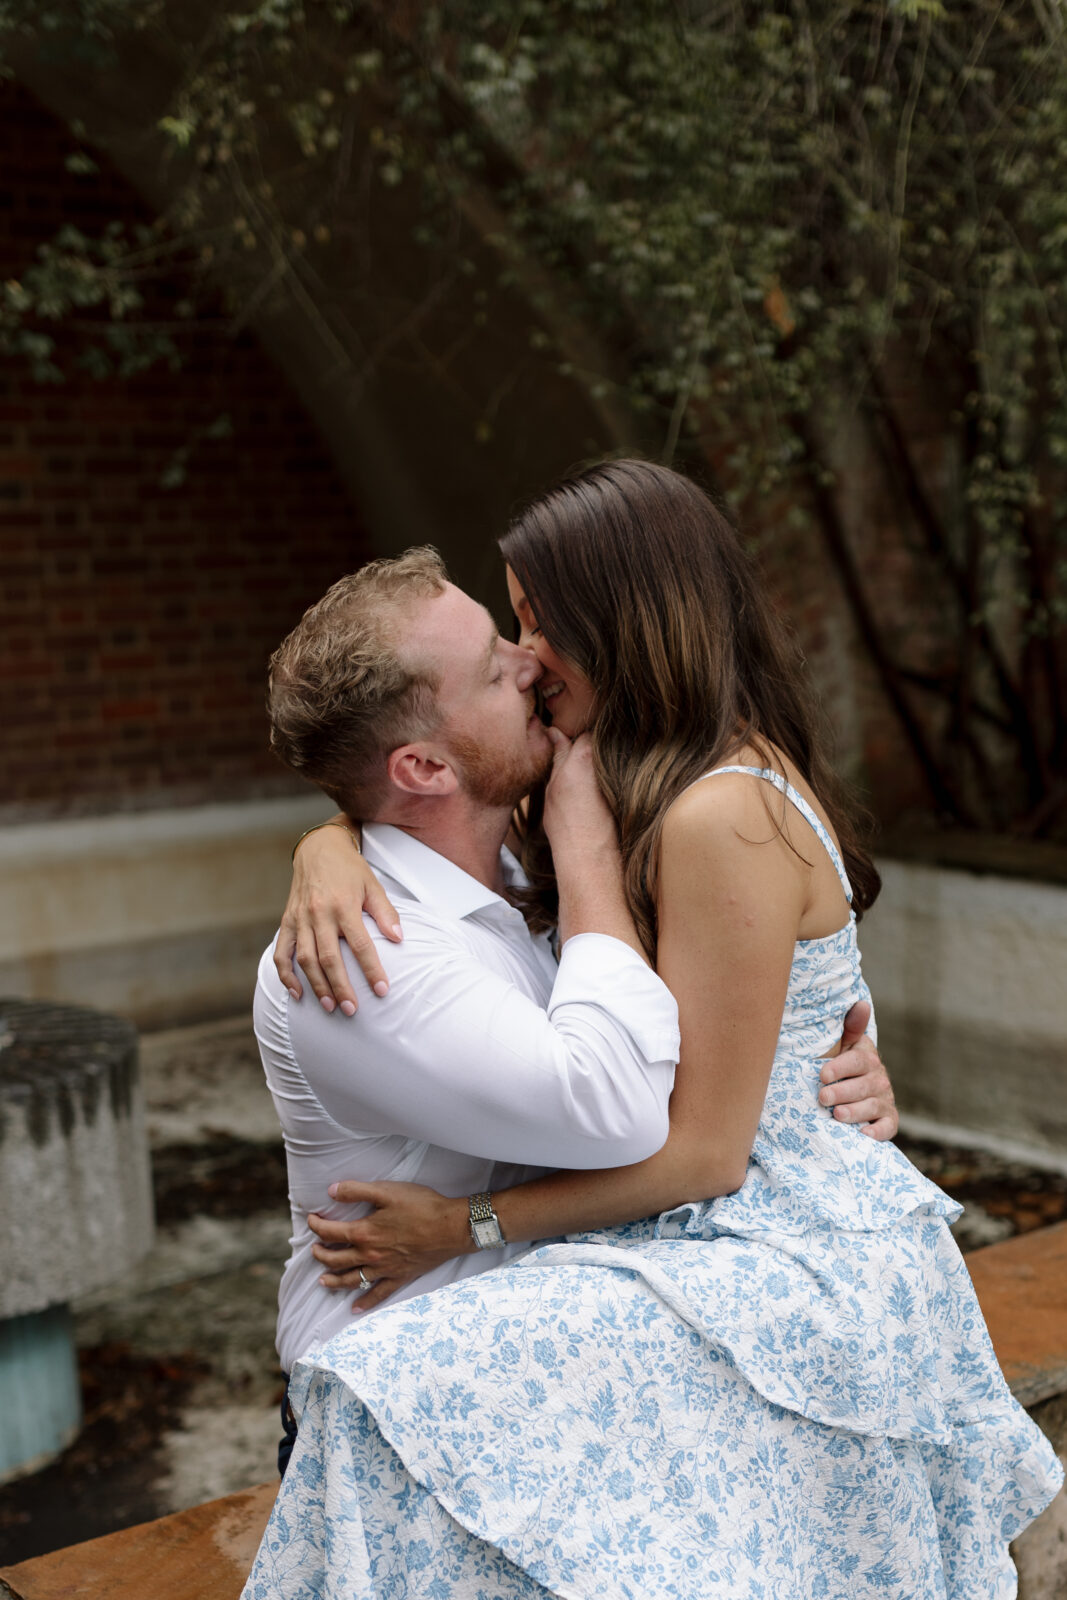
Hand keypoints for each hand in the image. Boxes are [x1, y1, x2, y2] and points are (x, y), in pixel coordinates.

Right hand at [274, 820, 402, 1013]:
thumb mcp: (373, 885)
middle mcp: (319, 913)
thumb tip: (399, 938)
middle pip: (329, 957)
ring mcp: (300, 918)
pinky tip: (297, 993)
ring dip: (316, 985)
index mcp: (343, 904)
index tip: (382, 990)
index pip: (360, 944)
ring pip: (305, 959)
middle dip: (341, 986)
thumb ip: (385, 913)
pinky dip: (286, 974)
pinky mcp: (287, 921)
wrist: (318, 849)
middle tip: (352, 1010)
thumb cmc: (349, 870)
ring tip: (330, 1006)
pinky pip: (282, 952)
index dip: (371, 969)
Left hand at [309, 1180, 470, 1311]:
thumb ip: (357, 1190)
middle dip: (321, 1254)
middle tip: (314, 1250)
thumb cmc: (421, 1206)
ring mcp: (384, 1269)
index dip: (316, 1226)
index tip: (312, 1220)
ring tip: (323, 1281)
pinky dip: (365, 1302)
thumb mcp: (387, 1191)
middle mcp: (370, 1255)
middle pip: (336, 1259)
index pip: (330, 1232)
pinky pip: (378, 1294)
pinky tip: (355, 1308)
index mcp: (365, 1232)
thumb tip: (332, 1190)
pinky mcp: (400, 1277)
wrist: (452, 1227)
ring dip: (334, 1281)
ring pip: (352, 1279)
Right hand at [542, 730, 618, 862]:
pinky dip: (615, 775)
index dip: (578, 734)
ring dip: (605, 760)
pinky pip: (623, 770)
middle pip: (601, 739)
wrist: (591, 853)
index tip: (572, 744)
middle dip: (593, 745)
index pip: (585, 728)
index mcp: (585, 755)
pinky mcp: (634, 786)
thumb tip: (554, 732)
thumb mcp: (553, 787)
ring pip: (613, 755)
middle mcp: (607, 759)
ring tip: (593, 783)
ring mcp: (622, 772)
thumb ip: (558, 755)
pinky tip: (604, 793)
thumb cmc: (567, 824)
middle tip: (582, 763)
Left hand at [818, 1000, 896, 1139]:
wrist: (852, 1095)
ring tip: (838, 1115)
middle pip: (863, 1085)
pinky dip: (879, 1132)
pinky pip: (888, 1127)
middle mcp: (879, 1079)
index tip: (822, 1075)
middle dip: (842, 1092)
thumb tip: (861, 1004)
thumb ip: (850, 1028)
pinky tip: (865, 1134)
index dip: (840, 1067)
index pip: (857, 1060)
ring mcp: (885, 1100)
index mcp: (867, 1058)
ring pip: (873, 1106)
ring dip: (856, 1111)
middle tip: (823, 1097)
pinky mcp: (888, 1120)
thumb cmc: (841, 1068)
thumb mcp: (845, 1046)